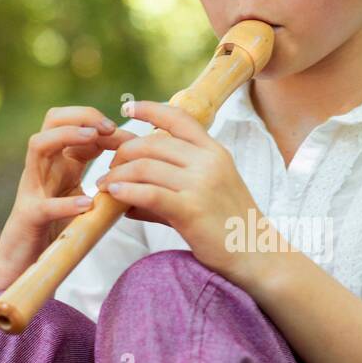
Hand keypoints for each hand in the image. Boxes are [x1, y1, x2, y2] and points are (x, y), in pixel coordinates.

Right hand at [0, 105, 129, 284]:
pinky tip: (88, 204)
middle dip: (83, 116)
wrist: (26, 264)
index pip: (77, 124)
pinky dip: (66, 204)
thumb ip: (109, 184)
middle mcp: (43, 167)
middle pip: (52, 120)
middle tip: (110, 128)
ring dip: (67, 135)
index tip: (129, 135)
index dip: (103, 123)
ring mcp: (32, 188)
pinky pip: (44, 205)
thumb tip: (143, 173)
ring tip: (94, 139)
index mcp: (60, 162)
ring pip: (38, 145)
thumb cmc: (60, 229)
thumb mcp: (89, 199)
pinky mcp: (28, 216)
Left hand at [94, 100, 272, 287]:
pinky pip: (149, 193)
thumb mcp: (205, 195)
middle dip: (123, 152)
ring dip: (118, 174)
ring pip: (145, 166)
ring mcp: (201, 184)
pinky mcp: (191, 209)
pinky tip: (114, 194)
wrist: (257, 254)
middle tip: (109, 168)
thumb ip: (168, 189)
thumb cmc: (229, 227)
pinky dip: (126, 191)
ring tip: (105, 185)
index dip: (150, 109)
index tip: (128, 108)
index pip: (179, 118)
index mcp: (214, 152)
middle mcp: (208, 162)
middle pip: (152, 143)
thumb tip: (127, 197)